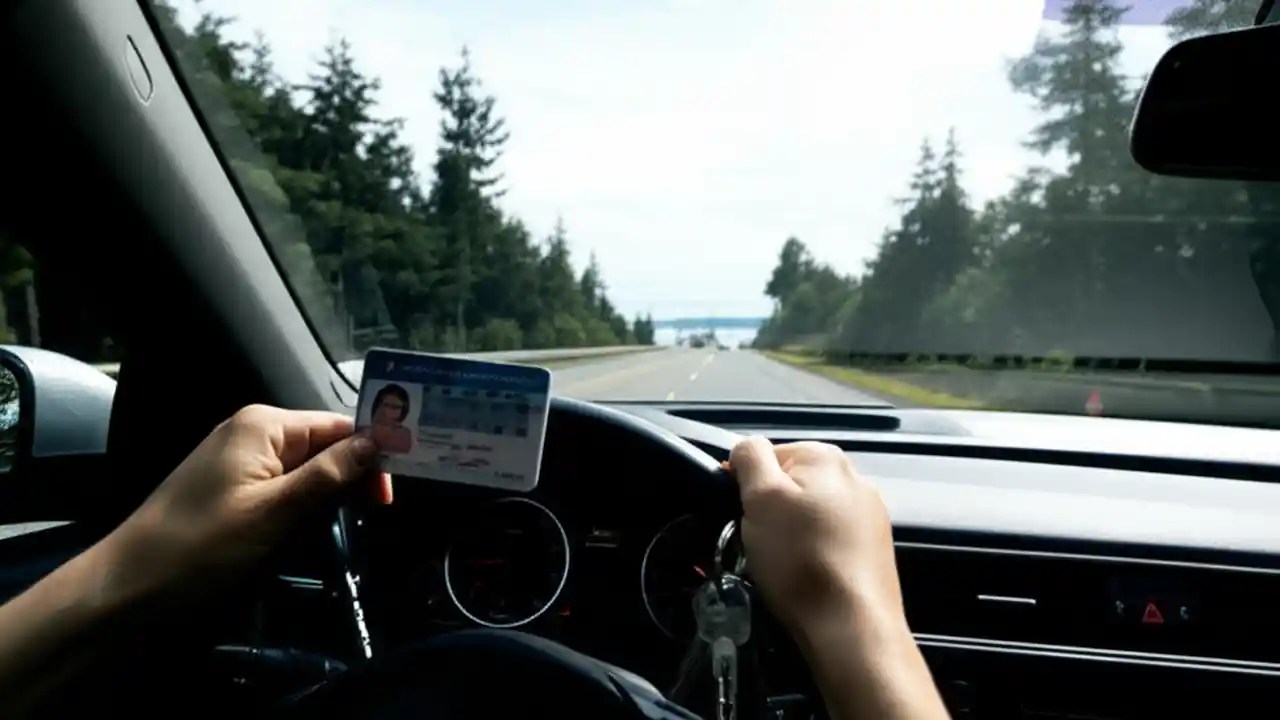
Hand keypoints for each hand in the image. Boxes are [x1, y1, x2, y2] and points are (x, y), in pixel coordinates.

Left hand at [103, 405, 390, 603]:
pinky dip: (301, 509)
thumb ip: (330, 475)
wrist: (128, 586)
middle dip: (349, 480)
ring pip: (308, 471)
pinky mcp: (233, 487)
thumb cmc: (204, 546)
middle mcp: (254, 432)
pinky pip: (284, 488)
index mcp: (265, 425)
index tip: (392, 497)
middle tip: (370, 518)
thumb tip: (380, 442)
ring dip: (325, 500)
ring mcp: (240, 459)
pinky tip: (303, 533)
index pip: (340, 426)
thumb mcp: (276, 512)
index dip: (373, 455)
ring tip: (331, 530)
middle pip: (326, 446)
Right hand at [728, 438, 901, 631]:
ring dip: (792, 533)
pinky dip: (815, 552)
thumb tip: (746, 448)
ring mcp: (871, 514)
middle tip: (759, 543)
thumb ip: (750, 457)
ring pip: (810, 515)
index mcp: (826, 456)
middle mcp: (855, 476)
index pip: (766, 456)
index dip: (744, 486)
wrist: (850, 626)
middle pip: (791, 485)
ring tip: (785, 565)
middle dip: (771, 511)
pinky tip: (810, 576)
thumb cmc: (799, 558)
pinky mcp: (876, 548)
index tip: (739, 517)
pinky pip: (831, 539)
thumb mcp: (761, 498)